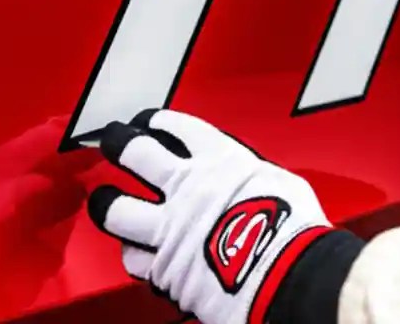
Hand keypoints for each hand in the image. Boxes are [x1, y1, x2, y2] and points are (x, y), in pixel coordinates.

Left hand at [87, 109, 355, 323]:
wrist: (290, 278)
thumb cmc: (296, 233)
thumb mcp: (280, 183)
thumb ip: (249, 179)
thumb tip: (247, 185)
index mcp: (220, 161)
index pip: (176, 127)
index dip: (156, 121)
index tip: (147, 121)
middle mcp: (187, 188)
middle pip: (135, 152)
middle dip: (117, 142)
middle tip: (111, 140)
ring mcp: (170, 228)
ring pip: (116, 209)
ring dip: (106, 203)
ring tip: (103, 201)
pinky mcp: (164, 269)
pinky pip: (135, 259)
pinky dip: (135, 255)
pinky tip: (136, 252)